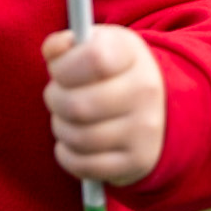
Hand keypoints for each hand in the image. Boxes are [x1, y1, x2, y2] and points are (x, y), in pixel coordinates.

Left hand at [41, 25, 165, 185]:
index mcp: (131, 54)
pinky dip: (67, 155)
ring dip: (60, 127)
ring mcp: (145, 130)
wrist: (158, 105)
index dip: (64, 67)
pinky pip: (85, 166)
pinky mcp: (138, 162)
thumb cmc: (112, 71)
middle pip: (78, 105)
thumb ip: (64, 44)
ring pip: (79, 137)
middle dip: (55, 100)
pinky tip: (71, 142)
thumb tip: (53, 52)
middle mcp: (145, 92)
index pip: (94, 59)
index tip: (58, 70)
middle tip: (56, 96)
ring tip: (66, 118)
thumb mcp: (94, 44)